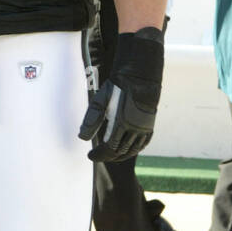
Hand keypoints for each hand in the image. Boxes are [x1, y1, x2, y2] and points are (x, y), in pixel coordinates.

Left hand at [79, 27, 163, 162]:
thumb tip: (82, 138)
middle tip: (97, 155)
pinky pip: (143, 143)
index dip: (99, 155)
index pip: (110, 148)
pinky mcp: (150, 124)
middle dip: (108, 156)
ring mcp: (145, 127)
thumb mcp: (100, 100)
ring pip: (133, 150)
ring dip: (120, 155)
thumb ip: (91, 119)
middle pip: (121, 151)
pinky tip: (126, 149)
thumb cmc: (117, 86)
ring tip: (109, 155)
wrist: (140, 74)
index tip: (90, 156)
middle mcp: (136, 128)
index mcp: (122, 123)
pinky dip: (134, 150)